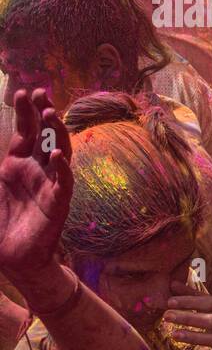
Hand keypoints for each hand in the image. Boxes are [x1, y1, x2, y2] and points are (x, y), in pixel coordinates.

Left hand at [0, 89, 71, 276]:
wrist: (9, 258)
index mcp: (16, 164)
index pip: (25, 131)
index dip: (26, 112)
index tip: (24, 91)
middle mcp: (35, 170)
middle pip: (45, 136)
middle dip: (45, 114)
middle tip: (43, 94)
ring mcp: (48, 185)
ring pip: (60, 153)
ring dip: (57, 135)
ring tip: (51, 116)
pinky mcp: (57, 205)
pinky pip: (64, 184)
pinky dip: (63, 170)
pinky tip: (56, 157)